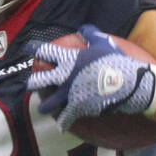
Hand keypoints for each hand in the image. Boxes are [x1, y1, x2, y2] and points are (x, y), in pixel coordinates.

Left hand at [26, 24, 155, 132]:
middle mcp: (64, 77)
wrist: (127, 83)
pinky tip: (61, 127)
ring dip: (44, 107)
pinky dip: (64, 123)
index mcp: (69, 59)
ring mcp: (69, 94)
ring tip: (43, 108)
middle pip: (39, 81)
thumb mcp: (103, 43)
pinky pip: (65, 118)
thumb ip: (91, 34)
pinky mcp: (77, 108)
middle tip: (31, 85)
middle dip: (32, 83)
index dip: (34, 49)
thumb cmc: (116, 61)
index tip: (28, 48)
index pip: (45, 51)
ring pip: (47, 104)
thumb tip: (83, 28)